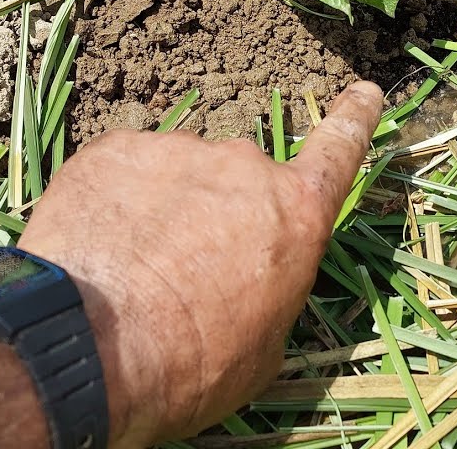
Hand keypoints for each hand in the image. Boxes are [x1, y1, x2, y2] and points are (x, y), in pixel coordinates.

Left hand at [18, 81, 383, 447]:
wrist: (91, 346)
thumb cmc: (193, 365)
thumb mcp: (263, 349)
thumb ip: (270, 290)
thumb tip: (251, 283)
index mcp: (295, 213)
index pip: (339, 152)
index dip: (354, 120)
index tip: (365, 91)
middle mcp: (244, 166)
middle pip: (240, 179)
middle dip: (219, 214)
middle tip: (186, 270)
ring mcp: (177, 149)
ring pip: (177, 174)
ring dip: (163, 209)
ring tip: (133, 269)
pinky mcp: (116, 148)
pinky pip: (125, 170)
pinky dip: (115, 202)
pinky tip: (99, 247)